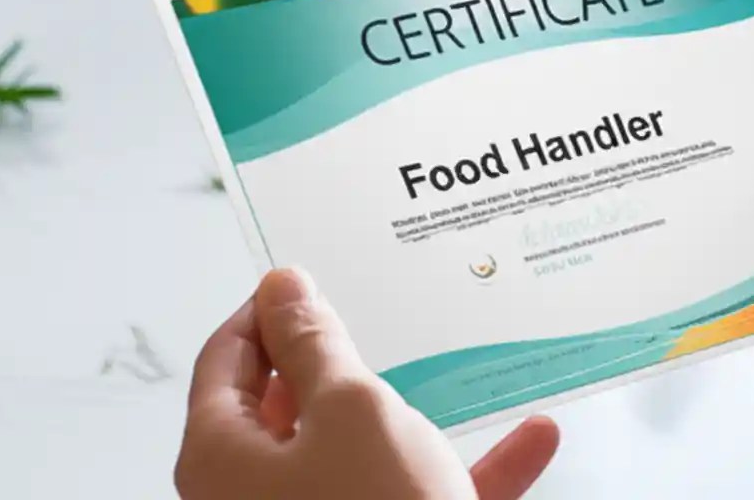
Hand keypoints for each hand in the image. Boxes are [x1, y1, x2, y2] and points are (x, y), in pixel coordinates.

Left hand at [176, 268, 559, 499]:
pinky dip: (471, 467)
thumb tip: (280, 287)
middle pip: (290, 405)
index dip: (265, 309)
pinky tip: (532, 439)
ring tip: (452, 369)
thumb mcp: (351, 407)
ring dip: (421, 412)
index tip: (302, 275)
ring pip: (363, 451)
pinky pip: (419, 493)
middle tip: (371, 309)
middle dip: (340, 358)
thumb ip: (315, 342)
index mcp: (222, 454)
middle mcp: (257, 495)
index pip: (225, 359)